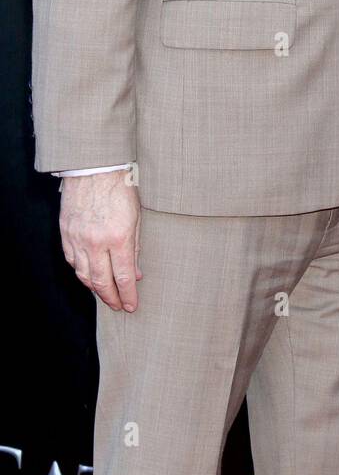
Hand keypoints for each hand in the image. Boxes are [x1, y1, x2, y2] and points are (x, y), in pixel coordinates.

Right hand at [59, 169, 141, 311]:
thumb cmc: (120, 188)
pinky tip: (88, 275)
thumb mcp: (136, 217)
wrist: (94, 168)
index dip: (127, 295)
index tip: (131, 306)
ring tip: (105, 294)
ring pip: (83, 275)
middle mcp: (96, 242)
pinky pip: (72, 260)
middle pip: (101, 281)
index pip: (123, 277)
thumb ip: (135, 247)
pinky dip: (80, 271)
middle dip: (111, 298)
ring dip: (94, 288)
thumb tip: (136, 274)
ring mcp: (78, 238)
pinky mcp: (66, 233)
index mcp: (118, 238)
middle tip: (118, 306)